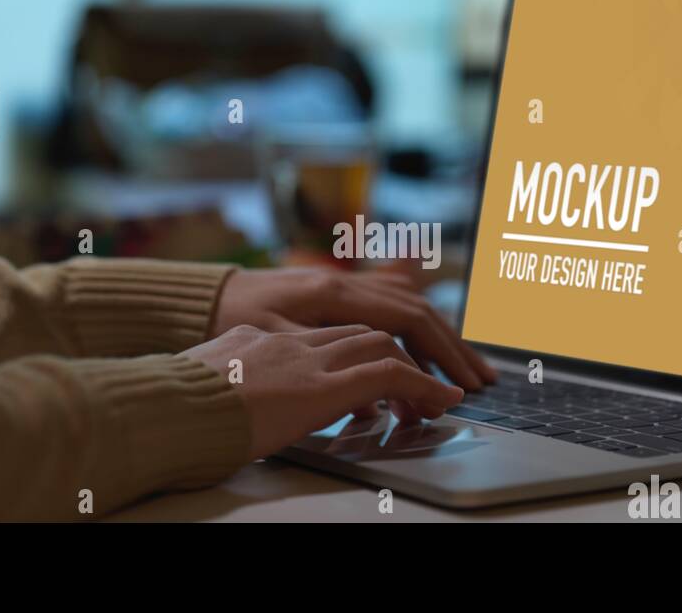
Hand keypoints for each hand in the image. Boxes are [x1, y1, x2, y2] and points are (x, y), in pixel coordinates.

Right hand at [182, 325, 464, 458]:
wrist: (159, 410)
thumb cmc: (172, 409)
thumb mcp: (207, 386)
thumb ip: (239, 386)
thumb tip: (253, 406)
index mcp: (261, 337)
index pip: (328, 331)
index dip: (364, 345)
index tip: (386, 365)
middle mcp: (289, 338)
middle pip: (364, 329)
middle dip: (406, 349)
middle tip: (431, 378)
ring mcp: (306, 359)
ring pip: (384, 343)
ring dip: (422, 367)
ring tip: (446, 394)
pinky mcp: (321, 387)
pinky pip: (388, 374)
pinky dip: (422, 384)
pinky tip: (441, 400)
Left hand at [211, 268, 496, 389]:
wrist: (200, 295)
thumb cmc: (229, 318)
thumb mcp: (273, 343)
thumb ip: (324, 363)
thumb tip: (370, 397)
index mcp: (336, 294)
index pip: (408, 321)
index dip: (439, 353)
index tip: (459, 385)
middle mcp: (346, 283)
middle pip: (418, 312)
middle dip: (453, 348)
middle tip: (481, 381)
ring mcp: (342, 285)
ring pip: (407, 306)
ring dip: (439, 337)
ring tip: (464, 369)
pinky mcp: (335, 294)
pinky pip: (388, 305)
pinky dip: (414, 325)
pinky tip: (426, 342)